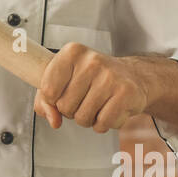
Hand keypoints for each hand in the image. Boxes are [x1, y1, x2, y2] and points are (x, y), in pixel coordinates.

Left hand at [34, 43, 150, 131]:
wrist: (132, 76)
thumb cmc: (93, 79)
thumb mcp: (63, 81)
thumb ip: (45, 101)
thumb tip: (53, 120)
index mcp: (71, 52)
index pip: (47, 90)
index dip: (53, 100)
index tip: (63, 93)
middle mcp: (91, 61)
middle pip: (64, 106)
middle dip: (72, 111)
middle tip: (85, 98)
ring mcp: (110, 76)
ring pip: (83, 118)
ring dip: (88, 119)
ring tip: (98, 104)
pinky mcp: (126, 93)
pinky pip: (103, 123)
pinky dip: (104, 124)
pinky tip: (110, 109)